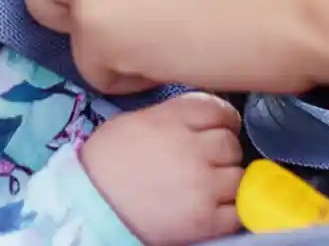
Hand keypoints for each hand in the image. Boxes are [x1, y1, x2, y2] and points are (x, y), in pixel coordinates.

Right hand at [82, 92, 243, 245]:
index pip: (218, 109)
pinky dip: (228, 210)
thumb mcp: (136, 121)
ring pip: (238, 176)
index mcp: (172, 119)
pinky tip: (210, 208)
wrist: (90, 204)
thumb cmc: (107, 161)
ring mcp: (202, 185)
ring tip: (206, 187)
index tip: (218, 129)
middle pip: (230, 144)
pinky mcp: (205, 220)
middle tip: (205, 162)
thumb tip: (201, 121)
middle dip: (221, 152)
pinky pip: (237, 210)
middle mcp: (191, 148)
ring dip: (226, 181)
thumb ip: (172, 116)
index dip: (222, 120)